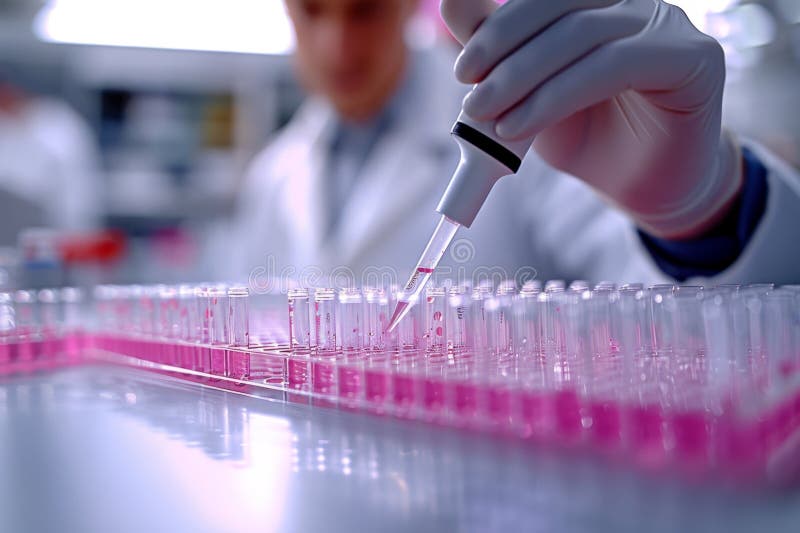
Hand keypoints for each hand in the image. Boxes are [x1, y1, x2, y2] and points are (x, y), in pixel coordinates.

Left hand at [441, 0, 742, 238]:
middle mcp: (634, 2)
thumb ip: (499, 52)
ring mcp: (668, 24)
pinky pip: (612, 66)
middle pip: (556, 2)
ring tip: (482, 111)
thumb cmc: (586, 137)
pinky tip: (517, 127)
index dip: (497, 14)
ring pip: (580, 33)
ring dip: (520, 74)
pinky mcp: (693, 57)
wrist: (641, 188)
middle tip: (465, 82)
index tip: (459, 53)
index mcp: (597, 2)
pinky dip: (555, 96)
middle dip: (500, 40)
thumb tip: (453, 4)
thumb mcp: (528, 92)